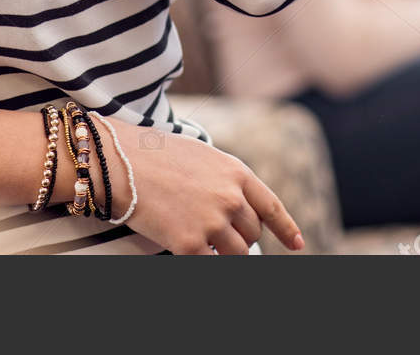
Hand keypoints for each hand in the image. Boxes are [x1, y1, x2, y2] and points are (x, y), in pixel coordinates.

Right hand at [102, 119, 303, 254]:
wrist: (122, 162)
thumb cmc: (157, 155)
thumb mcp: (204, 157)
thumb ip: (226, 180)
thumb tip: (239, 206)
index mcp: (237, 173)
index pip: (271, 206)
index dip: (286, 228)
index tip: (297, 244)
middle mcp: (231, 198)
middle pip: (252, 233)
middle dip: (239, 236)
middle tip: (216, 231)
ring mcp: (213, 222)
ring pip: (236, 253)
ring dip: (224, 252)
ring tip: (202, 239)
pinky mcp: (191, 244)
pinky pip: (210, 264)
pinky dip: (204, 261)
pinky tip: (190, 251)